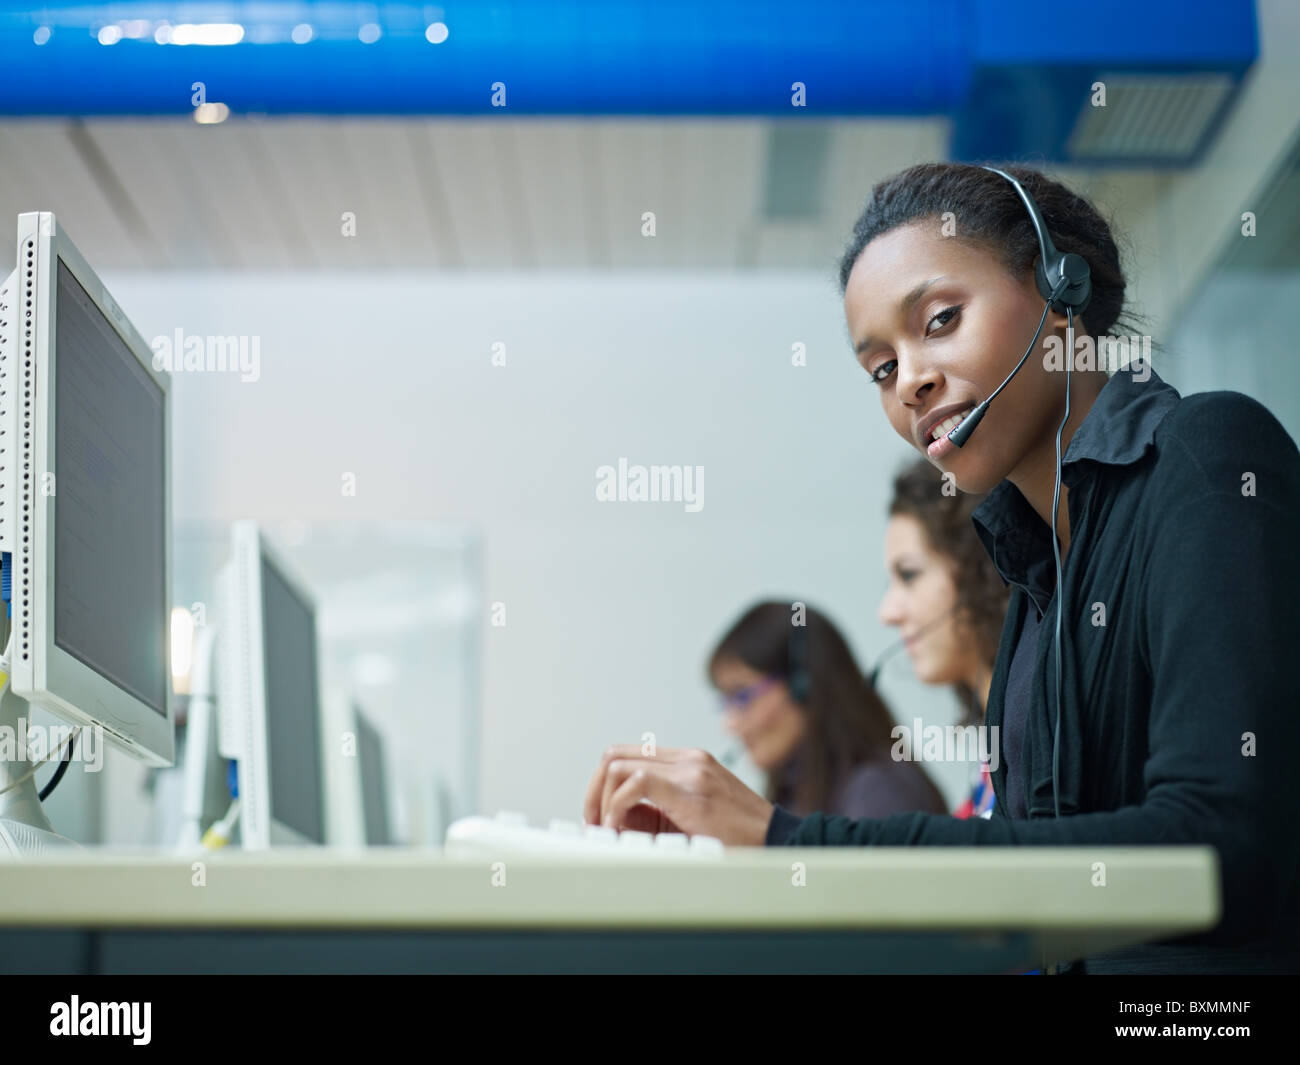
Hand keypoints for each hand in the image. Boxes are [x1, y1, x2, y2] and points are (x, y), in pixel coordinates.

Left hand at [582, 745, 773, 845]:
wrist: (778, 841)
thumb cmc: (740, 836)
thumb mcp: (692, 817)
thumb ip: (657, 811)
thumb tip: (616, 820)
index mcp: (687, 761)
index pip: (627, 755)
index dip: (602, 785)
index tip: (598, 815)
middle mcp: (687, 758)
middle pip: (614, 755)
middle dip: (594, 791)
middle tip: (595, 823)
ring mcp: (690, 770)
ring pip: (618, 765)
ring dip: (604, 800)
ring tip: (611, 829)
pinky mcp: (693, 788)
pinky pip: (636, 783)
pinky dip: (618, 806)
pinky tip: (624, 829)